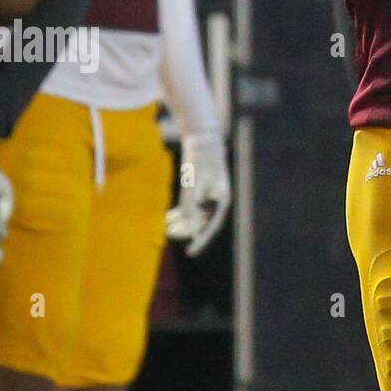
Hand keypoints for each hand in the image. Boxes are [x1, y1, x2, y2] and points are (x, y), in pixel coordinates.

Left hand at [166, 132, 231, 257]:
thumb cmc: (199, 161)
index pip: (211, 226)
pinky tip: (170, 217)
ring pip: (197, 215)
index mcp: (222, 200)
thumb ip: (189, 206)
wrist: (202, 138)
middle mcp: (218, 200)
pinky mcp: (203, 189)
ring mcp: (211, 195)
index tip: (190, 252)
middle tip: (170, 235)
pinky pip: (193, 206)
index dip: (200, 240)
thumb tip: (189, 227)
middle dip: (187, 230)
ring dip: (183, 222)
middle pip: (203, 222)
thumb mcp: (191, 184)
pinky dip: (182, 212)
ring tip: (167, 228)